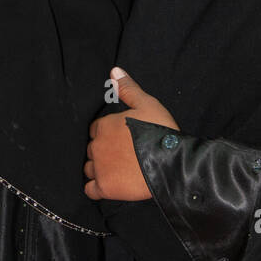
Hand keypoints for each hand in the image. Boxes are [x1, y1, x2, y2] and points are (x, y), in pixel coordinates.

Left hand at [84, 67, 178, 201]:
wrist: (171, 163)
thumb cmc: (160, 131)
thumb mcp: (146, 103)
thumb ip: (128, 88)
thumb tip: (114, 70)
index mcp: (104, 125)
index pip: (96, 129)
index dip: (108, 133)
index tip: (120, 139)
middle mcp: (97, 146)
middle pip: (92, 148)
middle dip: (104, 150)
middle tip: (121, 155)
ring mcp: (99, 168)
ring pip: (89, 168)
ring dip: (99, 168)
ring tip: (117, 170)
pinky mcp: (104, 188)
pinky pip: (90, 189)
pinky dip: (97, 187)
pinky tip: (109, 185)